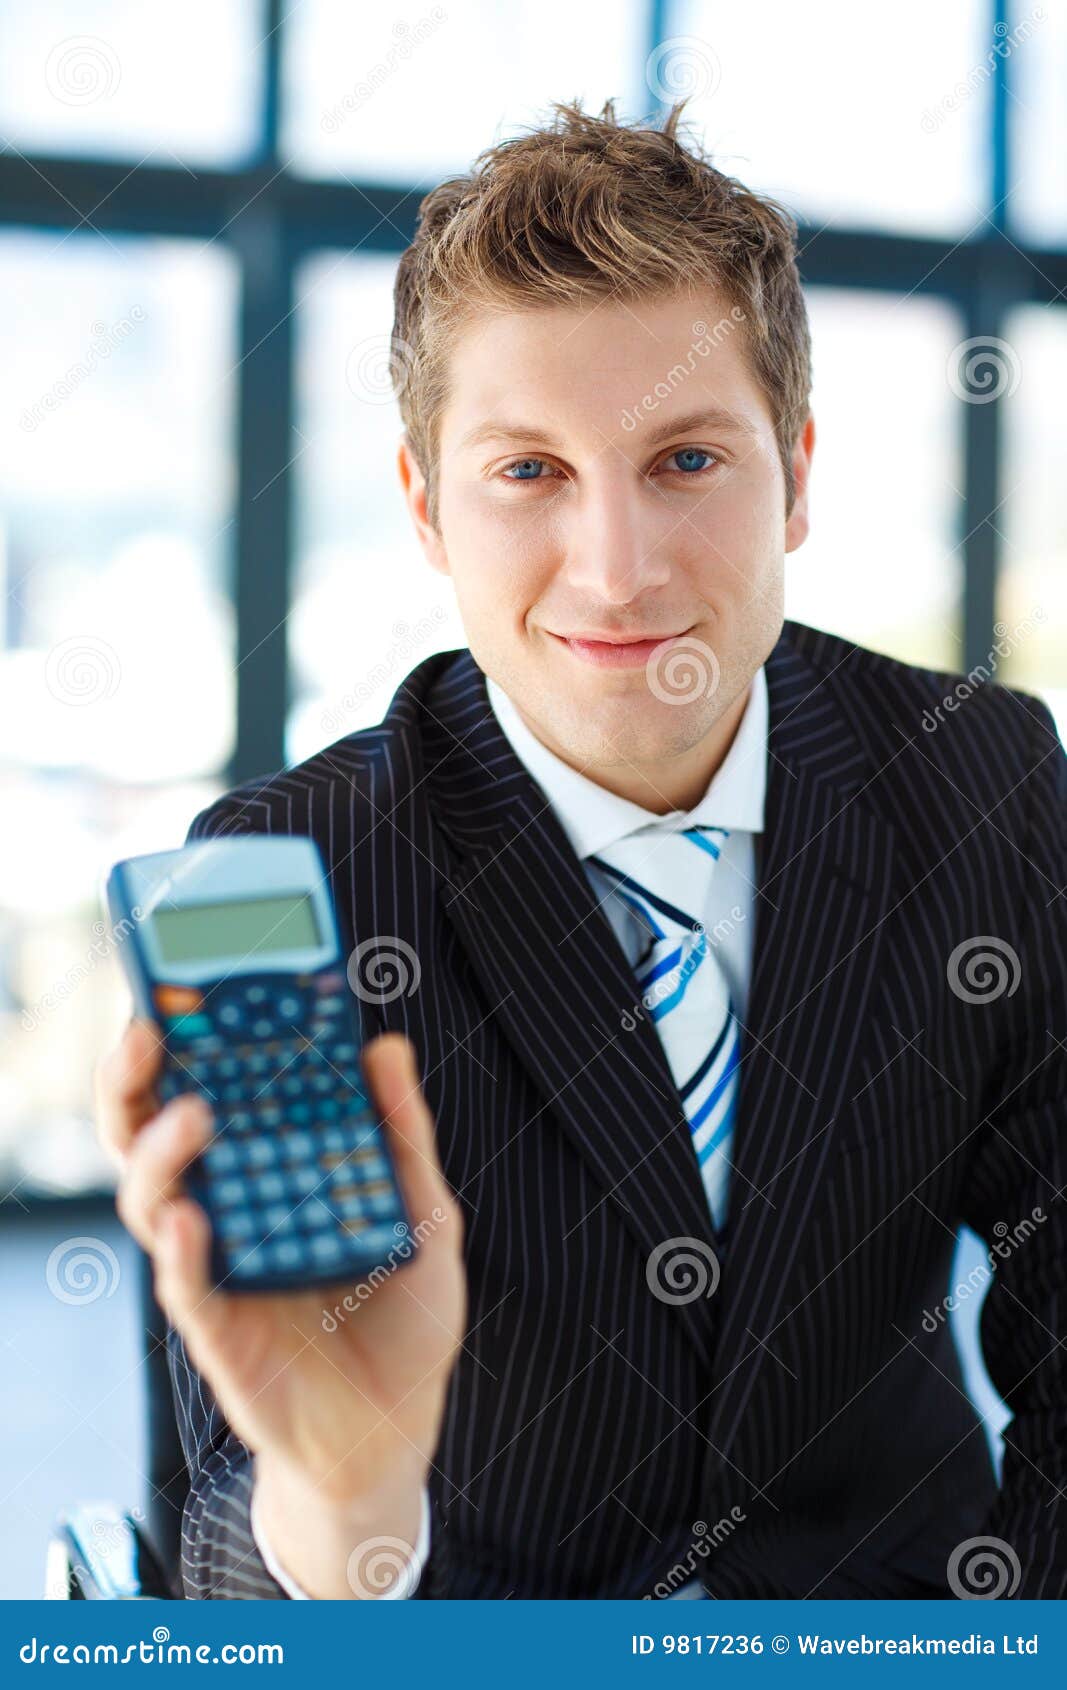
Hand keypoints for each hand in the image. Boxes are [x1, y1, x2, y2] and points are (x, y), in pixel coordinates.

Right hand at [94, 1020, 465, 1590]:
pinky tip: (192, 1217)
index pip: (215, 1088)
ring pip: (151, 1197)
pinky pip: (184, 1283)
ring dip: (161, 1150)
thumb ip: (402, 1137)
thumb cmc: (405, 1320)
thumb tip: (385, 1045)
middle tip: (149, 1025)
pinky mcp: (217, 1329)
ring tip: (195, 1114)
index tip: (195, 977)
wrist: (402, 1429)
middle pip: (152, 1130)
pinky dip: (181, 1247)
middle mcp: (230, 1208)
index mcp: (272, 1173)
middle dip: (136, 1076)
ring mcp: (217, 1266)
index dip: (195, 1036)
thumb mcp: (425, 1215)